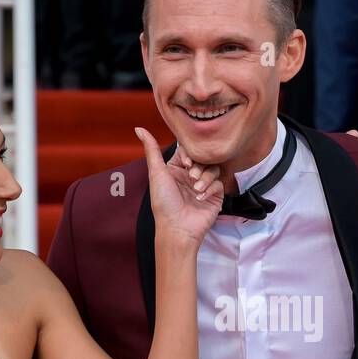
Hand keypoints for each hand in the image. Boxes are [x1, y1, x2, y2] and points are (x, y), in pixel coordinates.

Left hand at [135, 128, 222, 246]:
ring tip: (196, 190)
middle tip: (191, 177)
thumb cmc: (164, 204)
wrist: (177, 229)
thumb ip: (151, 150)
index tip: (185, 163)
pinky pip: (218, 184)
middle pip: (203, 158)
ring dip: (205, 178)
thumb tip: (139, 129)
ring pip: (213, 169)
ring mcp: (203, 186)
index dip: (189, 153)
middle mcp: (190, 176)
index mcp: (175, 169)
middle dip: (198, 166)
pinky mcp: (214, 196)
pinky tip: (200, 198)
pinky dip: (210, 189)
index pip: (188, 150)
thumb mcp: (156, 173)